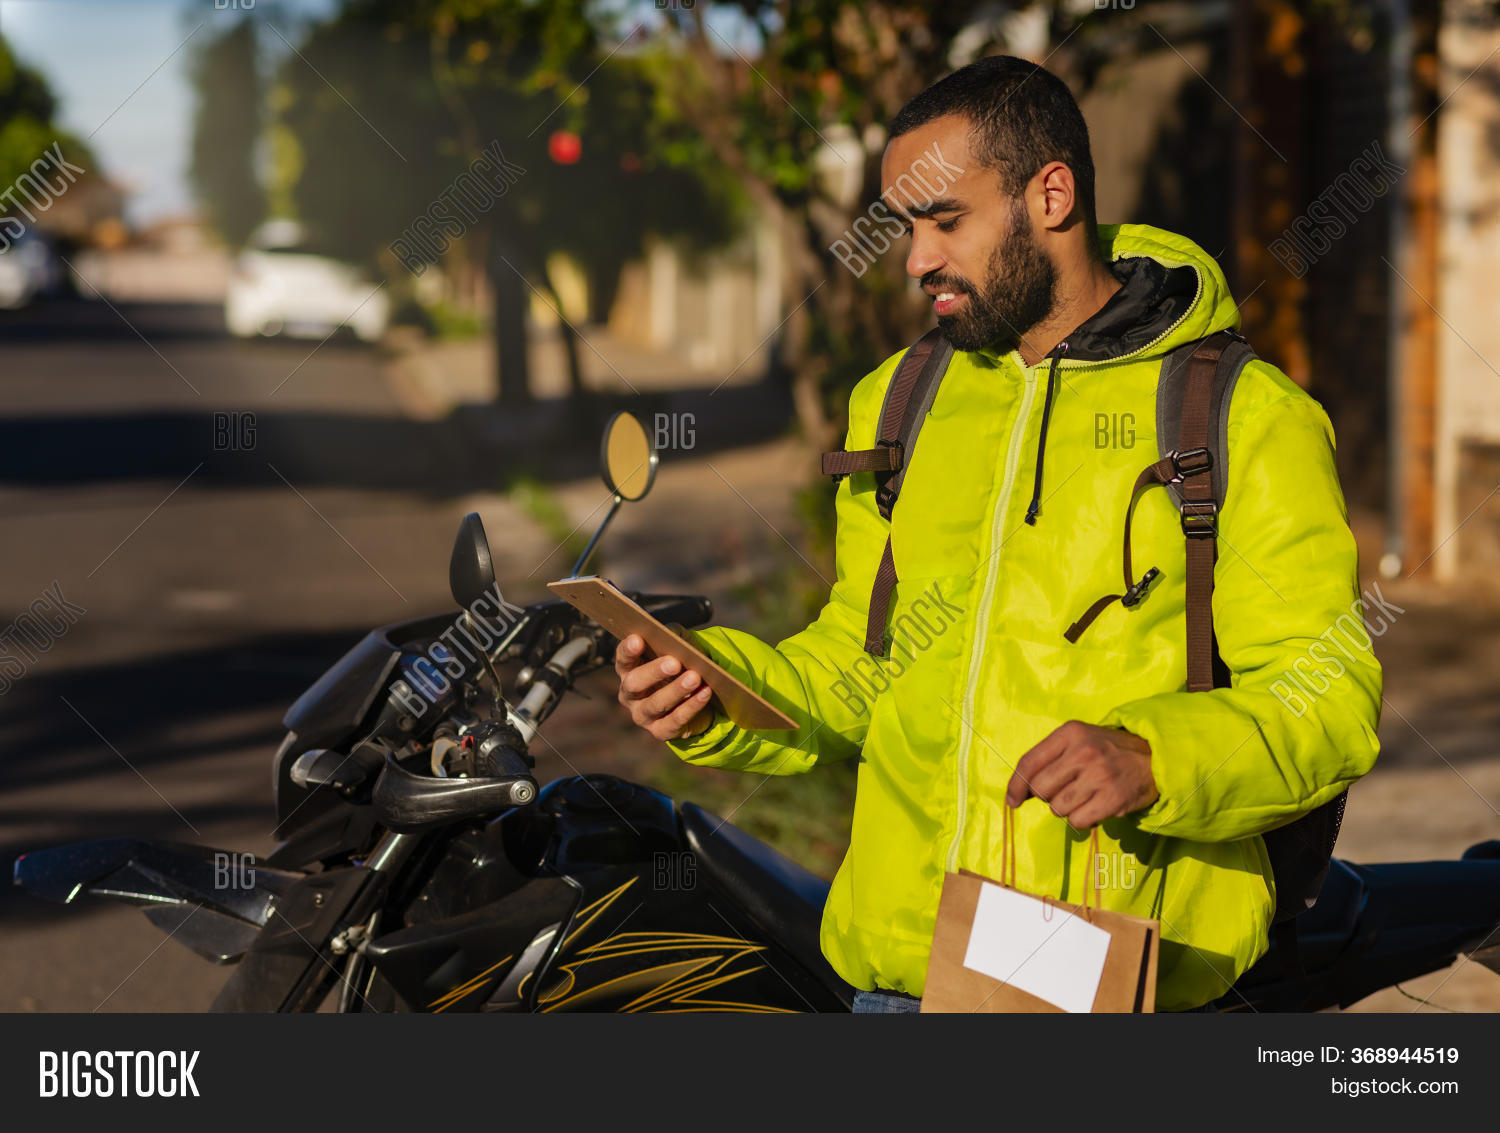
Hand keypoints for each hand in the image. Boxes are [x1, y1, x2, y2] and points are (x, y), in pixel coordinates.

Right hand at [614, 634, 714, 740]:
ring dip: (676, 690)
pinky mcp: (660, 731)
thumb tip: (676, 638)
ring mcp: (643, 715)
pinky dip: (691, 706)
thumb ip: (674, 637)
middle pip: (634, 683)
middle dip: (654, 672)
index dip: (628, 650)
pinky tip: (705, 692)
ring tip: (694, 678)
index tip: (638, 639)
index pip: (623, 658)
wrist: (694, 700)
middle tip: (674, 663)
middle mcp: (630, 694)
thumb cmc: (681, 666)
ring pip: (655, 704)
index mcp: (629, 669)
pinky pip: (675, 720)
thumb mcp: (678, 646)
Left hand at [1005, 722, 1158, 828]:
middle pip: (1039, 789)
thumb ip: (1049, 758)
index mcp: (1070, 732)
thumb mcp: (1078, 740)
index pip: (1029, 762)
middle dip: (1046, 796)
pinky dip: (1081, 820)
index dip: (1015, 786)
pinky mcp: (1112, 799)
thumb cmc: (1107, 750)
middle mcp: (1083, 751)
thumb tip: (1019, 791)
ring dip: (1066, 808)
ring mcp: (1099, 775)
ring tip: (1084, 796)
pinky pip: (1077, 821)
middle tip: (1063, 791)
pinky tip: (1094, 807)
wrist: (1154, 757)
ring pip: (1057, 808)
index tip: (1013, 800)